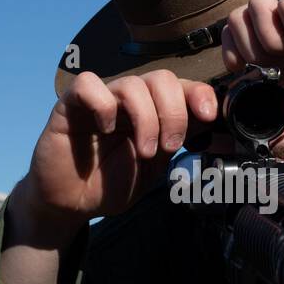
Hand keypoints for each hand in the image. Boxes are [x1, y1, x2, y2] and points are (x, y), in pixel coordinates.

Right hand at [15, 69, 217, 241]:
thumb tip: (213, 125)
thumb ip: (178, 141)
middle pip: (161, 78)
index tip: (210, 116)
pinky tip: (105, 128)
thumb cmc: (109, 185)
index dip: (200, 93)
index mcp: (152, 111)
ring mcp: (101, 100)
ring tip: (145, 151)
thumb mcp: (155, 167)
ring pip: (132, 83)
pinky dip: (103, 104)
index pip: (181, 86)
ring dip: (146, 118)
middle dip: (174, 112)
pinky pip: (88, 84)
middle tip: (170, 146)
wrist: (71, 204)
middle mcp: (128, 101)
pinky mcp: (70, 105)